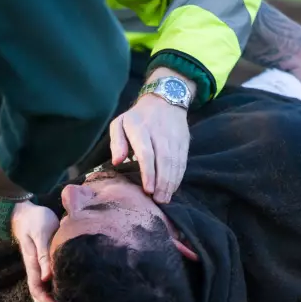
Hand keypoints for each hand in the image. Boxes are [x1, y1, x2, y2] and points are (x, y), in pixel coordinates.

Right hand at [11, 201, 62, 301]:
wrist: (26, 213)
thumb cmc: (35, 221)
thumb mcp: (41, 233)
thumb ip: (43, 254)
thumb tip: (48, 277)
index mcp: (33, 266)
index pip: (39, 293)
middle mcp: (35, 271)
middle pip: (41, 298)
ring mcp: (39, 269)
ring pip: (45, 294)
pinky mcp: (45, 264)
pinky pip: (49, 285)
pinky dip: (57, 295)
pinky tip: (68, 299)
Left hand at [110, 68, 192, 203]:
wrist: (164, 100)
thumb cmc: (137, 117)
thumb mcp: (120, 123)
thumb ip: (116, 142)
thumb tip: (117, 161)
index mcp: (140, 129)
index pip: (147, 153)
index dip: (149, 173)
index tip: (148, 190)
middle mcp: (159, 133)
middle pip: (164, 160)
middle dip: (162, 182)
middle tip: (158, 200)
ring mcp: (174, 137)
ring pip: (175, 162)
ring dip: (172, 182)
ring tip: (166, 198)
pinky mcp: (184, 141)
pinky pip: (183, 161)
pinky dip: (179, 176)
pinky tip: (173, 188)